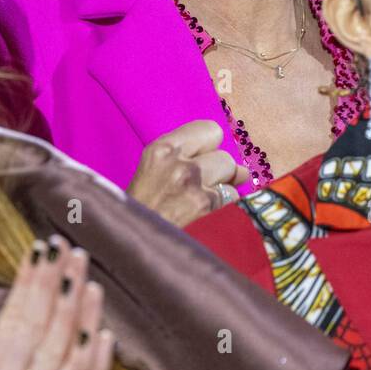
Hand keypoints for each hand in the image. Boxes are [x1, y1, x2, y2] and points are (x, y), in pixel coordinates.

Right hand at [0, 235, 114, 369]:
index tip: (41, 249)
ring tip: (89, 278)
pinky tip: (105, 334)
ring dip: (81, 313)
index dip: (29, 281)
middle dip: (58, 283)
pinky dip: (95, 361)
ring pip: (67, 351)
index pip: (13, 316)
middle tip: (71, 249)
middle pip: (43, 324)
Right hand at [126, 119, 249, 225]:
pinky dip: (226, 204)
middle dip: (222, 170)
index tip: (206, 157)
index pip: (209, 129)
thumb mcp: (154, 169)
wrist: (130, 239)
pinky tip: (207, 212)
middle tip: (208, 183)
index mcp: (161, 148)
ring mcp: (191, 183)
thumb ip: (187, 157)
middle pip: (224, 154)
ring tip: (206, 199)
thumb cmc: (141, 207)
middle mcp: (176, 161)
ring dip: (226, 186)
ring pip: (231, 173)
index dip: (212, 146)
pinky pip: (232, 196)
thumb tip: (240, 167)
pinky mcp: (202, 204)